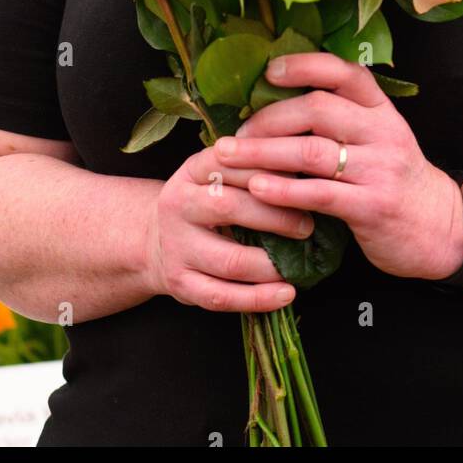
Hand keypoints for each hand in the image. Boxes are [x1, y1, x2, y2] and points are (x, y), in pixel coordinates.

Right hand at [143, 138, 315, 312]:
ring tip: (299, 265)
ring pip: (229, 260)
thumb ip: (253, 169)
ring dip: (271, 265)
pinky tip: (285, 294)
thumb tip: (307, 171)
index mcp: (193, 170)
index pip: (231, 163)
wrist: (155, 238)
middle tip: (307, 226)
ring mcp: (177, 247)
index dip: (269, 171)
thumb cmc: (205, 201)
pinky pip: (222, 296)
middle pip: (229, 208)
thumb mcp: (219, 174)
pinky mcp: (181, 284)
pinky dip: (258, 298)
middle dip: (276, 217)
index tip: (303, 180)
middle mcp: (179, 204)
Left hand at [214, 51, 462, 280]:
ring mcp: (379, 169)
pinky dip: (284, 190)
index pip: (345, 73)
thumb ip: (345, 122)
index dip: (306, 66)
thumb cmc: (398, 183)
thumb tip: (278, 110)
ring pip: (311, 152)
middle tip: (234, 133)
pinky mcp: (373, 206)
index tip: (271, 70)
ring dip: (263, 153)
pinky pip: (320, 193)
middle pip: (318, 109)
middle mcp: (383, 132)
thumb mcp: (383, 140)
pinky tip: (258, 189)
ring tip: (228, 157)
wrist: (447, 229)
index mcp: (382, 111)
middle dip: (268, 118)